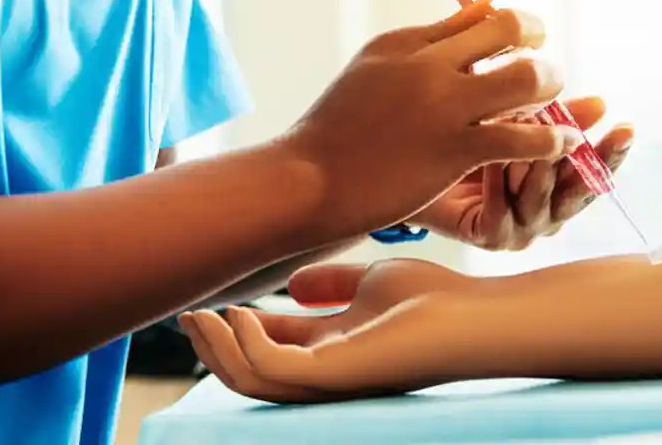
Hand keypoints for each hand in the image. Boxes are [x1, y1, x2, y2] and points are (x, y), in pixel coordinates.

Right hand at [179, 260, 477, 402]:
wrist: (476, 314)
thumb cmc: (438, 301)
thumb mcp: (372, 282)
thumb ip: (334, 284)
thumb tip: (293, 282)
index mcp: (332, 351)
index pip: (269, 346)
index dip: (231, 329)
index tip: (203, 303)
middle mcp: (325, 372)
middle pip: (252, 373)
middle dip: (213, 348)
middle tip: (185, 316)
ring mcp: (330, 378)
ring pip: (253, 380)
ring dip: (218, 350)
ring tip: (199, 316)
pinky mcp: (338, 373)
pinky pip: (275, 369)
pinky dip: (247, 345)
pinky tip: (238, 313)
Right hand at [283, 1, 583, 237]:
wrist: (309, 181)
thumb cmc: (337, 134)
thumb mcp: (371, 72)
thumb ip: (416, 50)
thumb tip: (464, 22)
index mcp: (407, 42)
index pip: (476, 16)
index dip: (508, 27)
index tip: (521, 44)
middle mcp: (429, 63)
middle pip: (508, 26)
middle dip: (537, 39)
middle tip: (546, 65)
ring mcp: (443, 106)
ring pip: (527, 77)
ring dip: (552, 87)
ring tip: (559, 107)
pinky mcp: (454, 150)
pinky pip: (524, 137)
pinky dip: (552, 140)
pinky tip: (561, 145)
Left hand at [414, 97, 633, 249]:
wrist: (406, 167)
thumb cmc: (465, 143)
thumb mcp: (514, 124)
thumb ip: (554, 119)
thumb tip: (599, 104)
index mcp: (557, 188)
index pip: (595, 172)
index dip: (611, 153)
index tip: (625, 127)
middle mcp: (544, 214)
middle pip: (577, 194)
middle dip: (588, 163)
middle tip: (589, 135)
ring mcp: (518, 230)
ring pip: (539, 202)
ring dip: (538, 167)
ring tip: (536, 137)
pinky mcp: (486, 238)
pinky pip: (500, 214)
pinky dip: (499, 186)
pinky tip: (492, 159)